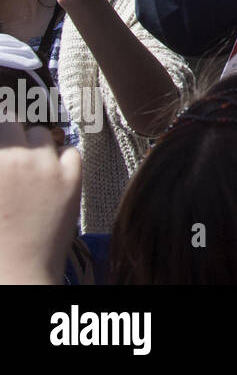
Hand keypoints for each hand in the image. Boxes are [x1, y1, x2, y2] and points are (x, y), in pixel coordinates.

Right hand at [0, 120, 81, 283]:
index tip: (3, 145)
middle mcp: (14, 158)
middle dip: (12, 138)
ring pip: (42, 134)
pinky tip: (52, 175)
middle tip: (13, 157)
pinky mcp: (72, 177)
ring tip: (30, 168)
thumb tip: (3, 151)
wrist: (17, 269)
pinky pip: (69, 150)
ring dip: (36, 146)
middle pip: (14, 125)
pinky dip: (61, 158)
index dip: (1, 138)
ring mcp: (45, 166)